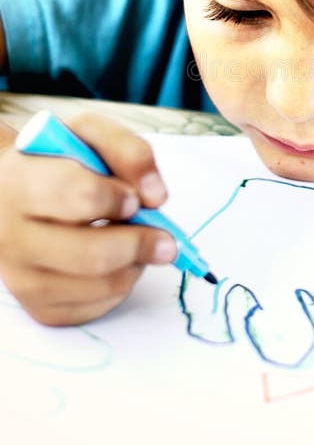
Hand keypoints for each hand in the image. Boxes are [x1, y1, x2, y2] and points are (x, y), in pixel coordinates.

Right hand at [0, 113, 176, 325]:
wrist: (14, 196)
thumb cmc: (58, 163)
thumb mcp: (88, 136)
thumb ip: (128, 151)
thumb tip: (156, 196)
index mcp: (20, 184)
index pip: (81, 196)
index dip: (118, 198)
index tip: (134, 198)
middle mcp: (11, 237)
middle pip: (92, 255)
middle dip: (141, 244)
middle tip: (166, 239)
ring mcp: (23, 279)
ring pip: (100, 285)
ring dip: (135, 264)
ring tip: (138, 243)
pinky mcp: (40, 309)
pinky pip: (98, 306)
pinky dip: (122, 285)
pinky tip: (117, 262)